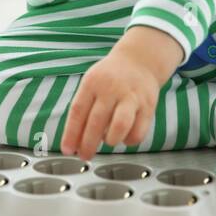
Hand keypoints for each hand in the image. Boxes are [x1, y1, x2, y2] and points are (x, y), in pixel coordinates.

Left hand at [60, 26, 182, 161]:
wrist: (140, 60)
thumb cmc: (110, 77)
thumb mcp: (91, 83)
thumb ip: (83, 108)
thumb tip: (74, 141)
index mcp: (92, 83)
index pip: (78, 111)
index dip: (71, 134)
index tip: (68, 150)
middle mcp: (111, 88)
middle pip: (96, 121)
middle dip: (88, 144)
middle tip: (85, 156)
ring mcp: (131, 96)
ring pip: (120, 125)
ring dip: (111, 140)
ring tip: (108, 141)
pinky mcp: (148, 105)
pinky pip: (138, 132)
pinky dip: (129, 140)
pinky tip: (124, 136)